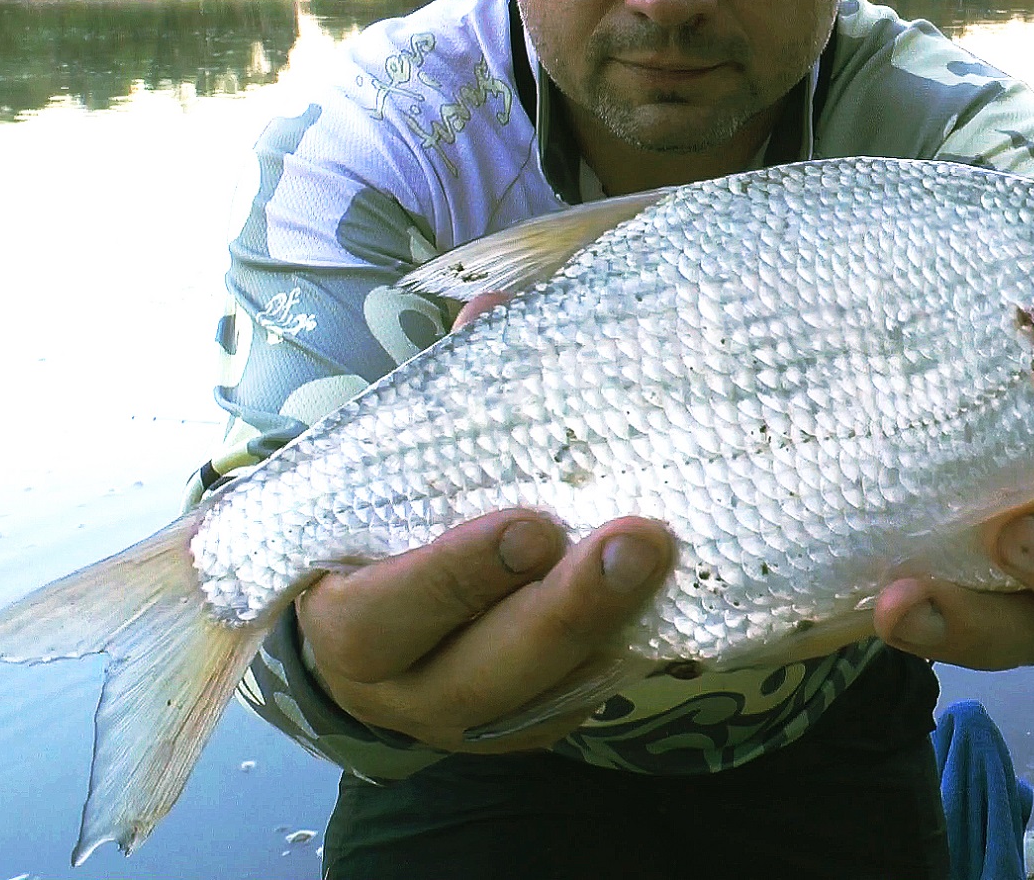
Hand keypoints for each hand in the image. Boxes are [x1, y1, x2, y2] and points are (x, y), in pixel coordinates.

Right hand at [294, 288, 673, 751]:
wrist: (388, 631)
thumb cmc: (390, 527)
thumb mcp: (394, 472)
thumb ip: (443, 400)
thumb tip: (495, 308)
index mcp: (349, 623)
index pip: (385, 613)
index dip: (455, 575)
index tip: (530, 525)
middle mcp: (408, 688)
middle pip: (484, 670)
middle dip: (566, 609)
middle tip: (637, 542)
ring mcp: (478, 719)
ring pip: (549, 696)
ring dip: (615, 629)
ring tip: (670, 559)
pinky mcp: (541, 725)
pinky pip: (590, 698)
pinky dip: (636, 648)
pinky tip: (684, 597)